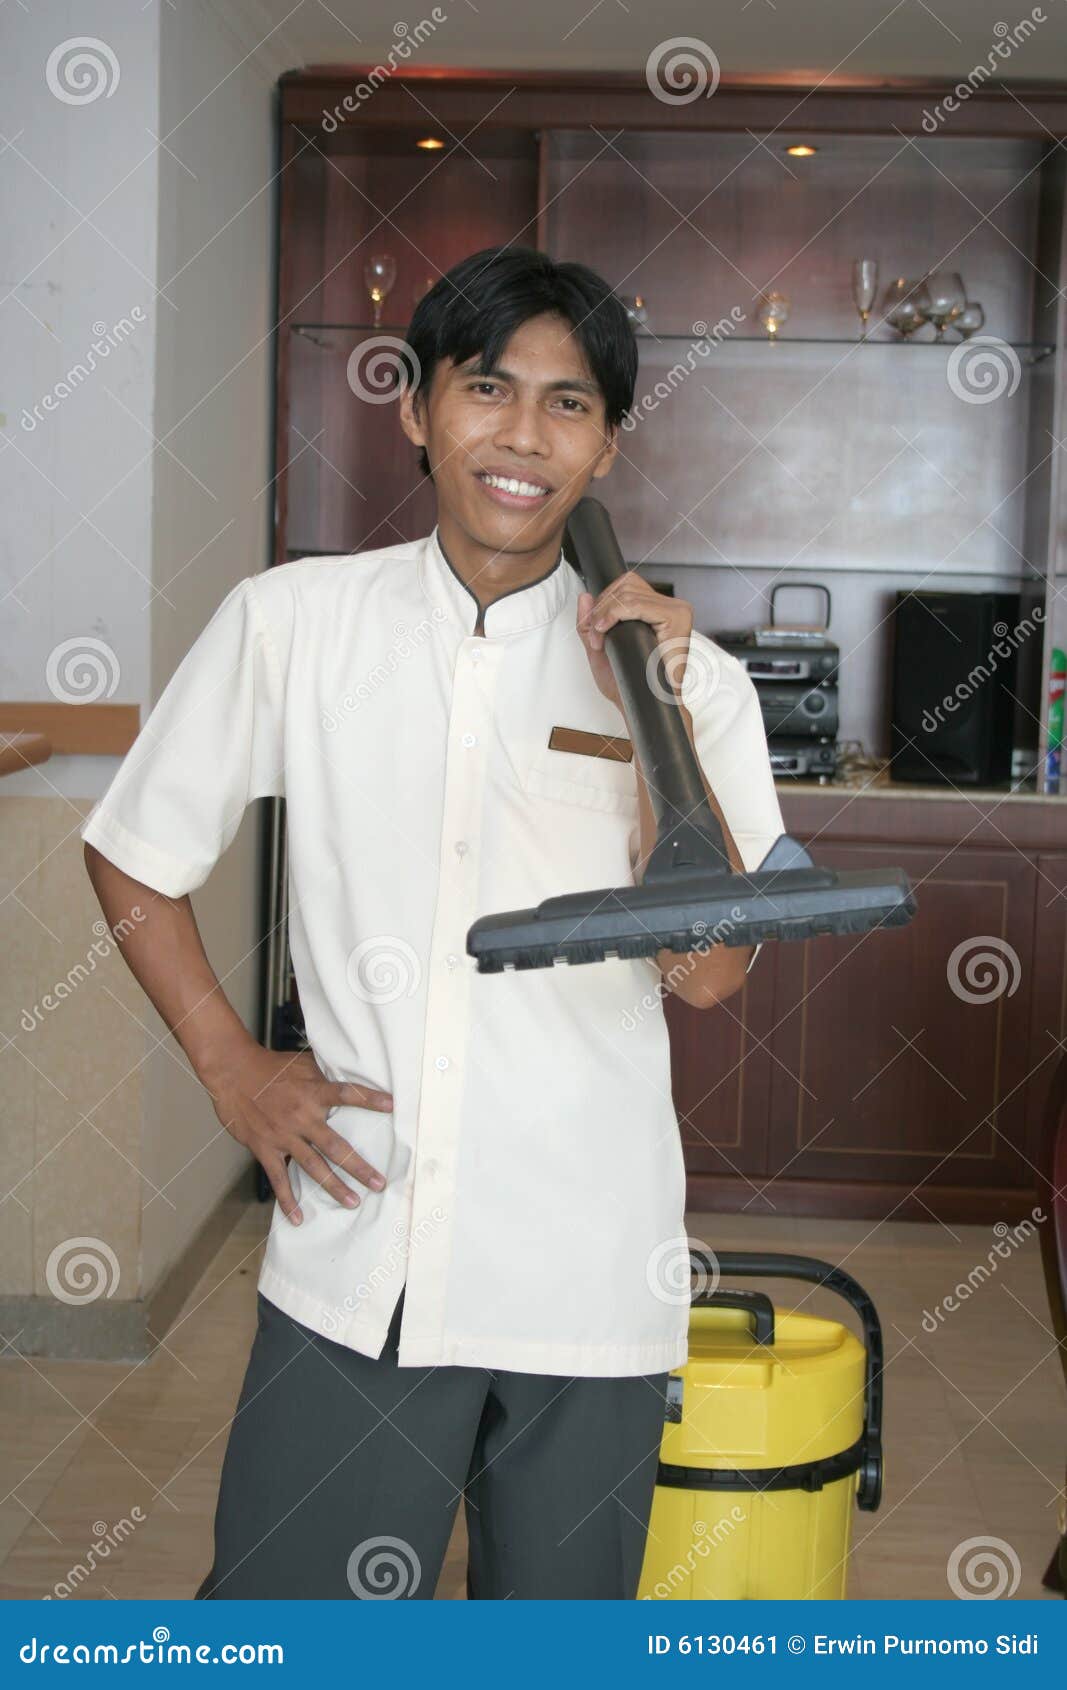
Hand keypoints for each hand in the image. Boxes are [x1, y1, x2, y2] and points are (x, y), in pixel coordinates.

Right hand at [207, 1044, 393, 1224]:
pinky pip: (279, 1178)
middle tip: (379, 1184)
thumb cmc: (269, 1066)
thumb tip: (348, 1076)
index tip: (392, 1106)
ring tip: (353, 1202)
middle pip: (336, 1147)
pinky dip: (288, 1200)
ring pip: (313, 1167)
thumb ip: (323, 1076)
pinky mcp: (264, 1148)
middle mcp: (301, 1117)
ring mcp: (283, 1136)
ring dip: (334, 1186)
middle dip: (359, 1167)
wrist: (232, 1072)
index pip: (346, 1094)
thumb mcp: (301, 1064)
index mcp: (313, 1092)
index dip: (369, 1099)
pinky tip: (299, 1217)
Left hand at [576, 575, 693, 708]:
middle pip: (626, 584)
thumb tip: (585, 596)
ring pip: (628, 592)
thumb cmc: (627, 685)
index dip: (604, 602)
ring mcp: (677, 610)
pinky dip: (614, 614)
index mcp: (657, 611)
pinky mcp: (677, 618)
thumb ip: (590, 623)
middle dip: (601, 609)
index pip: (627, 583)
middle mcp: (670, 607)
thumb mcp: (599, 649)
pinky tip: (606, 631)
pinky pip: (636, 603)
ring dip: (604, 615)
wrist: (643, 706)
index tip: (595, 631)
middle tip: (596, 638)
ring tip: (601, 641)